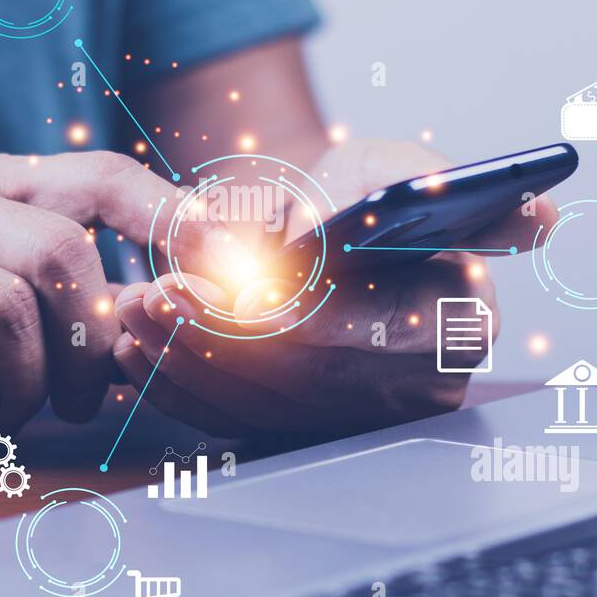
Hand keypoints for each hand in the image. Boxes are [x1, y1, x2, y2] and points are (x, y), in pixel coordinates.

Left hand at [111, 139, 558, 436]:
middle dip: (219, 335)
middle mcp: (422, 383)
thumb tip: (300, 239)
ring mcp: (364, 416)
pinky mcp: (314, 429)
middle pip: (310, 377)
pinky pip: (238, 422)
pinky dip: (180, 387)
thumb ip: (349, 191)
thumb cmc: (370, 198)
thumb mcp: (375, 167)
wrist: (346, 237)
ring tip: (135, 304)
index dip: (304, 317)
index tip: (235, 294)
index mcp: (461, 314)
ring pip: (265, 405)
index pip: (383, 331)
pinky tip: (140, 343)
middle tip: (157, 292)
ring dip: (186, 357)